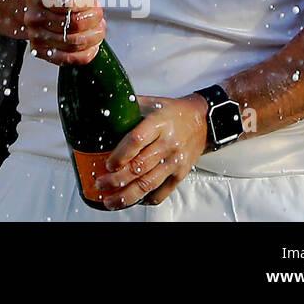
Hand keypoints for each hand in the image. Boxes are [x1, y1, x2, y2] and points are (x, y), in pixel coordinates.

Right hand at [22, 0, 104, 64]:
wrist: (43, 1)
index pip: (67, 3)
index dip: (86, 1)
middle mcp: (32, 17)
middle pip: (74, 24)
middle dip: (94, 17)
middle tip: (98, 10)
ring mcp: (36, 36)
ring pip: (75, 42)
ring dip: (95, 34)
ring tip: (98, 24)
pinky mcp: (43, 53)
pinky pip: (70, 59)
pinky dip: (88, 52)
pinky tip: (93, 42)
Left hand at [97, 94, 208, 208]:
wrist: (202, 120)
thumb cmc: (174, 112)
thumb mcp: (152, 102)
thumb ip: (129, 106)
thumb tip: (105, 107)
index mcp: (158, 123)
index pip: (136, 140)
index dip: (120, 154)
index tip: (108, 164)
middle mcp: (168, 143)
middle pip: (140, 166)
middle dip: (117, 179)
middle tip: (101, 184)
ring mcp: (175, 160)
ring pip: (149, 183)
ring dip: (128, 195)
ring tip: (111, 201)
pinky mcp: (181, 173)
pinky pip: (164, 191)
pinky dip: (147, 199)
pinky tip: (134, 200)